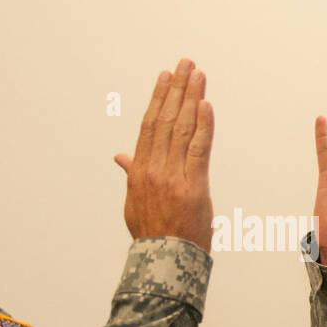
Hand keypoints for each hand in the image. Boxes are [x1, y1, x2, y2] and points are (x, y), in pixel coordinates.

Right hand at [114, 58, 214, 251]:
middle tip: (185, 64)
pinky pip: (198, 149)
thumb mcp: (134, 203)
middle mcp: (153, 169)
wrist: (165, 262)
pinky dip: (203, 125)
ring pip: (181, 129)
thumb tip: (121, 157)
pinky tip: (205, 104)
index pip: (149, 125)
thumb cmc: (153, 234)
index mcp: (139, 171)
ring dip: (191, 98)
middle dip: (176, 89)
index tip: (165, 78)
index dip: (158, 98)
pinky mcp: (193, 186)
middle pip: (165, 120)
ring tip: (197, 74)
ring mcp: (172, 176)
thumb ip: (131, 175)